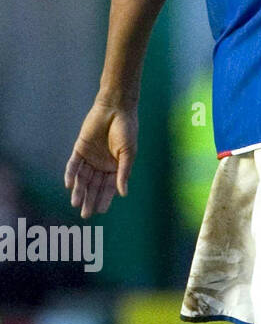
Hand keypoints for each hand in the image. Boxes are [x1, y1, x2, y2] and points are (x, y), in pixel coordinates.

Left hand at [65, 99, 137, 218]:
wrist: (116, 109)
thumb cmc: (127, 130)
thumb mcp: (128, 153)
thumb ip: (123, 173)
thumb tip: (123, 194)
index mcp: (116, 166)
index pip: (109, 186)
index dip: (105, 198)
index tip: (101, 211)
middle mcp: (102, 164)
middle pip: (94, 185)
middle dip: (90, 199)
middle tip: (86, 214)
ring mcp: (90, 157)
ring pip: (83, 178)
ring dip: (79, 190)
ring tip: (76, 203)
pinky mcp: (80, 148)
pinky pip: (74, 164)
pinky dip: (71, 174)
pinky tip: (70, 185)